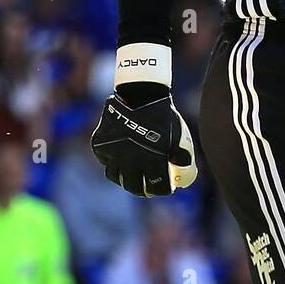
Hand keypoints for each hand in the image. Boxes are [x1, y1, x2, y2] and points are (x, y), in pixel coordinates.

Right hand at [90, 43, 196, 196]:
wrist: (141, 93)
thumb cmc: (164, 116)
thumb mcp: (179, 135)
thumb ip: (183, 159)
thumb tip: (182, 182)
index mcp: (152, 159)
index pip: (157, 187)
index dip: (163, 190)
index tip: (166, 188)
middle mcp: (130, 159)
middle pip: (134, 187)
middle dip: (143, 190)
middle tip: (148, 187)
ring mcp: (113, 152)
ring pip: (116, 176)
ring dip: (125, 177)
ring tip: (133, 174)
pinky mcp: (101, 145)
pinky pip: (105, 161)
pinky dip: (113, 162)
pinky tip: (121, 157)